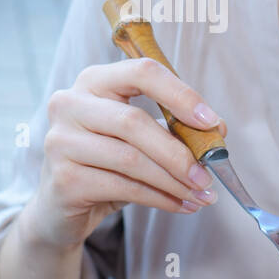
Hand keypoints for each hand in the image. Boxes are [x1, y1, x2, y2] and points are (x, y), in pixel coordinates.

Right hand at [23, 57, 227, 250]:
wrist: (60, 206)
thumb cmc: (105, 163)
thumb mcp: (140, 139)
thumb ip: (174, 127)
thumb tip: (219, 129)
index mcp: (93, 81)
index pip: (141, 72)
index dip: (179, 95)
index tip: (211, 121)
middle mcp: (70, 103)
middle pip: (134, 122)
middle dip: (179, 152)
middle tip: (209, 174)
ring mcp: (61, 141)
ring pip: (131, 159)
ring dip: (174, 181)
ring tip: (202, 194)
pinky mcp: (63, 179)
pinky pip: (123, 188)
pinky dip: (159, 198)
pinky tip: (180, 205)